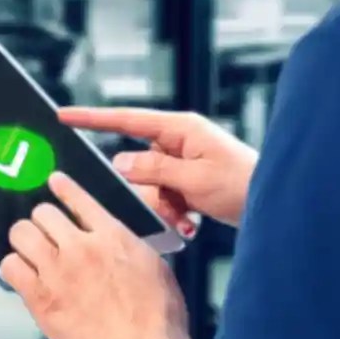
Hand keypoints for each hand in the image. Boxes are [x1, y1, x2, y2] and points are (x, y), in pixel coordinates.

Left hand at [4, 172, 196, 338]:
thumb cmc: (159, 321)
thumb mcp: (155, 269)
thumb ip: (127, 249)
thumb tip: (112, 242)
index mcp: (114, 237)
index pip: (80, 199)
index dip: (63, 188)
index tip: (54, 182)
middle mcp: (82, 247)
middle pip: (43, 213)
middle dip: (42, 221)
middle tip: (45, 234)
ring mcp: (58, 271)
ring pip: (21, 233)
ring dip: (24, 240)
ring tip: (29, 251)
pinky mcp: (41, 298)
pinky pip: (11, 266)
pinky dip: (13, 266)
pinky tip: (21, 274)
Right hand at [60, 108, 258, 227]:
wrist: (276, 205)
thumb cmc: (244, 184)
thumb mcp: (195, 179)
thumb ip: (154, 170)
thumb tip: (121, 162)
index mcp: (180, 129)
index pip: (126, 119)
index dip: (92, 118)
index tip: (63, 115)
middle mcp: (178, 142)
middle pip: (136, 165)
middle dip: (149, 192)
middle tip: (174, 207)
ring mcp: (182, 162)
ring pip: (148, 186)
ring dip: (164, 207)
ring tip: (189, 220)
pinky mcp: (187, 181)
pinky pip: (163, 197)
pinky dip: (173, 212)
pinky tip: (191, 222)